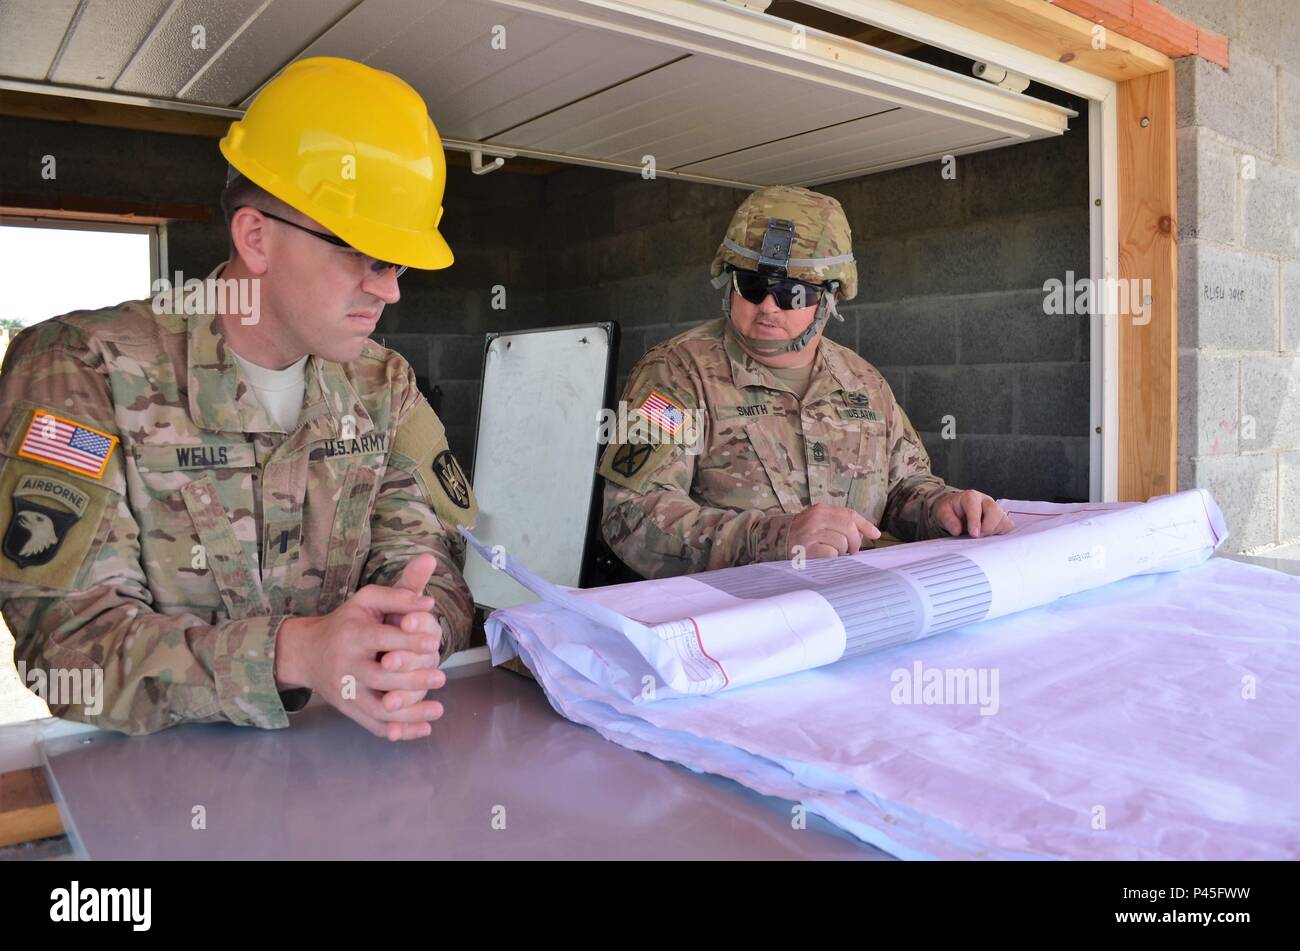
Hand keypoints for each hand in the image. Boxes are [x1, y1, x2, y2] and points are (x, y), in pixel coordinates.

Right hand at [275, 582, 444, 740]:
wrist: (307, 653)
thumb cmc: (345, 622)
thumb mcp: (366, 601)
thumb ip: (399, 595)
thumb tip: (430, 601)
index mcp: (352, 635)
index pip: (380, 639)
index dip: (407, 641)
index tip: (434, 642)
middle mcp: (346, 666)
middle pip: (379, 678)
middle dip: (412, 679)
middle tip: (440, 677)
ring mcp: (346, 692)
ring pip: (377, 709)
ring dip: (409, 713)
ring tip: (437, 709)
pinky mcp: (349, 710)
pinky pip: (374, 725)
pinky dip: (399, 731)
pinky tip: (424, 729)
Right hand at [788, 503, 881, 559]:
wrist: (775, 541)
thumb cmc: (803, 533)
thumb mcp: (820, 522)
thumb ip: (841, 524)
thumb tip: (867, 534)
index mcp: (821, 510)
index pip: (850, 515)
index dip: (866, 525)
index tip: (876, 535)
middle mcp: (816, 519)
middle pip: (849, 529)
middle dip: (855, 542)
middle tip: (852, 550)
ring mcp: (811, 534)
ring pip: (842, 543)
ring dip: (841, 551)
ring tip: (832, 552)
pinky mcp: (807, 549)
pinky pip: (831, 554)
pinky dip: (831, 558)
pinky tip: (823, 556)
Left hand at [933, 490, 1013, 538]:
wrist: (956, 509)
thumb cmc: (950, 510)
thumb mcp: (942, 512)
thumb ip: (948, 520)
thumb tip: (957, 531)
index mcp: (970, 497)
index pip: (975, 506)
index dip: (975, 521)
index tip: (974, 534)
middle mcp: (985, 500)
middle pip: (995, 511)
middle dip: (987, 526)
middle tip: (978, 536)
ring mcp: (995, 508)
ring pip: (1003, 519)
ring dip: (994, 531)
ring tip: (981, 535)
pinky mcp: (1001, 518)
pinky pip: (1007, 525)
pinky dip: (1000, 532)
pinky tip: (989, 535)